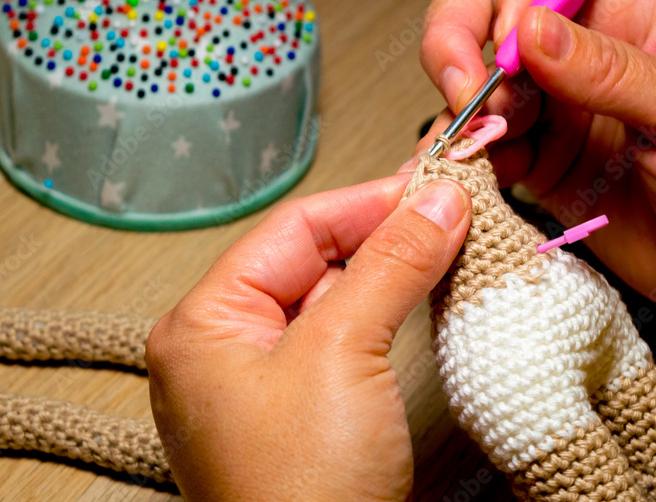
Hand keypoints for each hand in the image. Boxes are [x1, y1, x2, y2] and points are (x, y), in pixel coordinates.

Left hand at [146, 174, 470, 500]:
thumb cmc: (302, 490)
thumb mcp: (344, 353)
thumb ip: (390, 264)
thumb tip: (437, 199)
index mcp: (204, 324)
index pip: (293, 230)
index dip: (368, 201)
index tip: (434, 184)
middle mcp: (225, 348)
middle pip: (312, 259)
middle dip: (383, 232)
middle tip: (451, 209)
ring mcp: (264, 384)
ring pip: (333, 297)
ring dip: (391, 270)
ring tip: (449, 242)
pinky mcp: (304, 413)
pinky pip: (344, 340)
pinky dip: (387, 313)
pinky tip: (425, 294)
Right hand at [419, 0, 655, 328]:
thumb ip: (615, 71)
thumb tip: (531, 30)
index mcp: (630, 7)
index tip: (513, 38)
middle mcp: (578, 46)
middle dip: (455, 33)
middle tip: (466, 91)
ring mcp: (549, 102)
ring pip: (467, 70)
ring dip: (460, 106)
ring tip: (487, 149)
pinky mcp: (531, 159)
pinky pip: (472, 141)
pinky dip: (458, 155)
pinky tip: (475, 176)